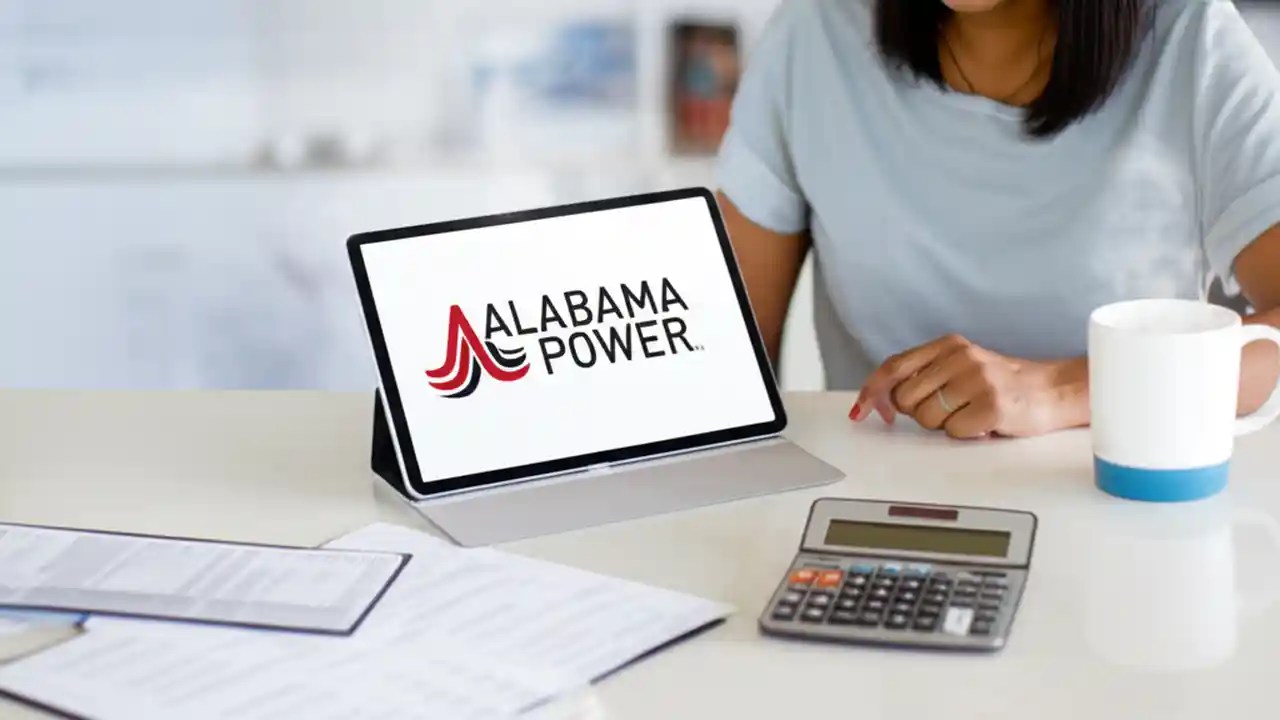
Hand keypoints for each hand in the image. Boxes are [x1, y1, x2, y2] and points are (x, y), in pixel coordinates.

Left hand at [849, 334, 1087, 438]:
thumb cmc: (1001, 383)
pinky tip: (984, 423)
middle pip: (906, 399)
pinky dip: (966, 434)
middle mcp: (961, 357)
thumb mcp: (960, 367)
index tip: (860, 409)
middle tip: (949, 408)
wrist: (1052, 390)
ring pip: (927, 418)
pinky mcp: (993, 406)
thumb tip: (882, 401)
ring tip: (969, 413)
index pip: (895, 366)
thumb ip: (923, 376)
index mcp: (948, 345)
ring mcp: (978, 380)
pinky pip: (954, 432)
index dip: (873, 390)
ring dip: (945, 424)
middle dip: (920, 412)